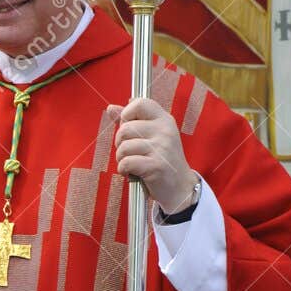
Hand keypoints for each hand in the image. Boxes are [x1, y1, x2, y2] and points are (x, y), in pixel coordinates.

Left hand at [112, 98, 196, 213]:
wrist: (179, 187)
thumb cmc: (161, 160)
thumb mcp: (152, 136)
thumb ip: (132, 121)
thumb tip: (111, 108)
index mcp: (164, 120)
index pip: (140, 103)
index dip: (127, 114)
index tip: (129, 128)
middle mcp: (165, 131)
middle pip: (125, 128)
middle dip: (120, 143)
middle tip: (130, 152)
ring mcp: (162, 148)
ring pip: (124, 147)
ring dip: (121, 159)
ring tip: (132, 164)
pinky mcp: (156, 166)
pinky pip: (126, 163)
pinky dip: (124, 170)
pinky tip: (132, 172)